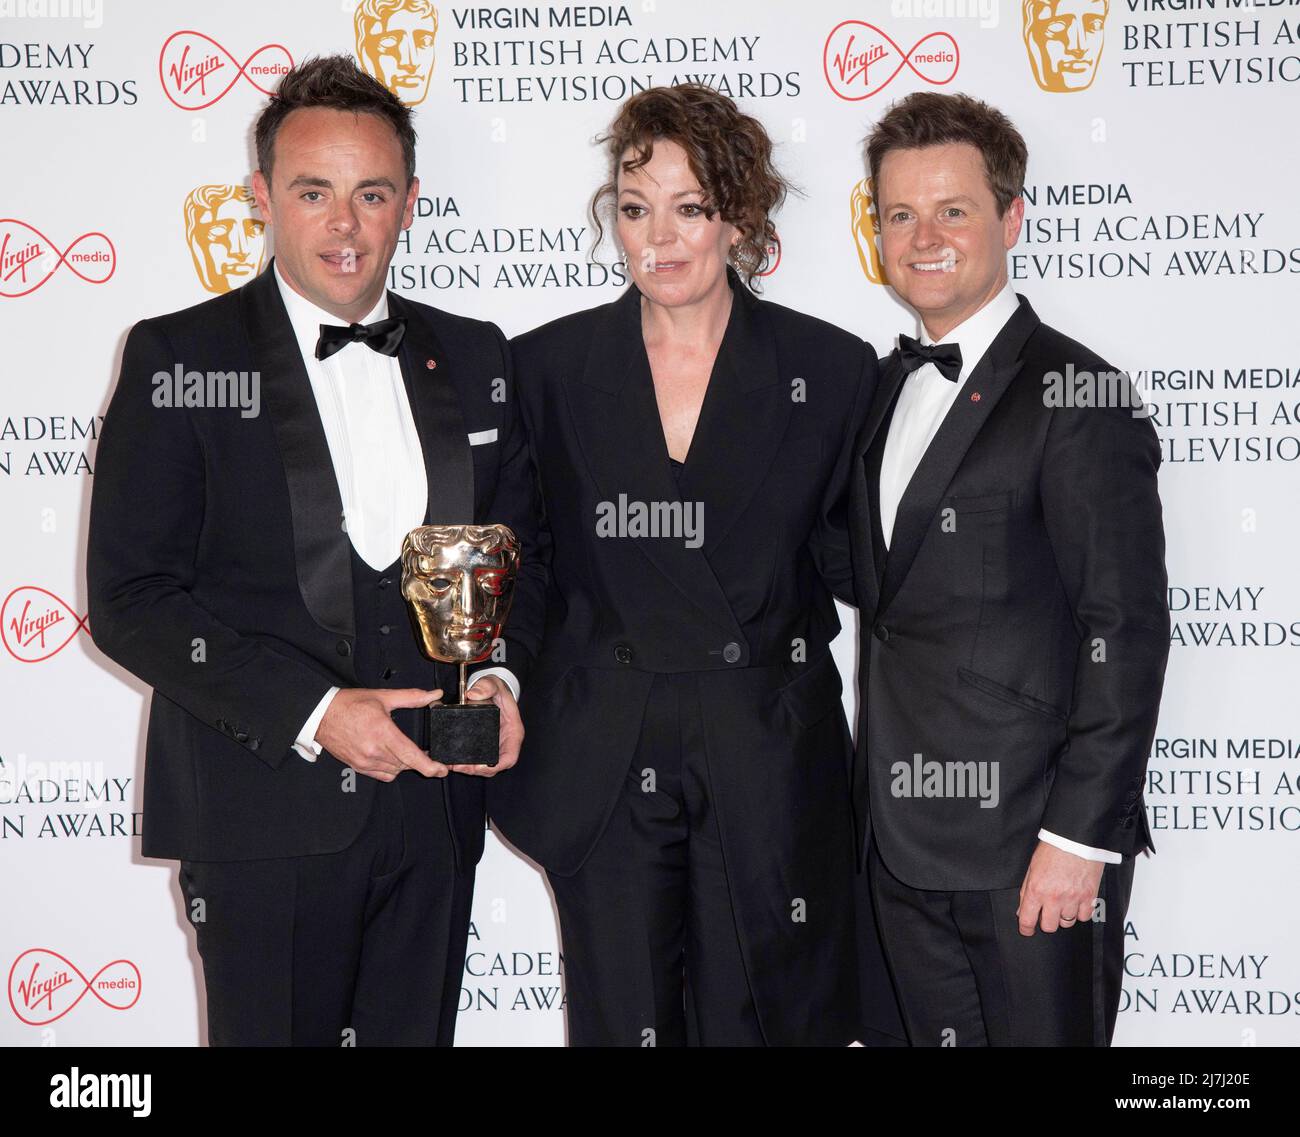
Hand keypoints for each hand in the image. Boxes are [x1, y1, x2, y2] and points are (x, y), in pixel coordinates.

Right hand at [316, 687, 447, 781]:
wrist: (320, 715)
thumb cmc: (349, 704)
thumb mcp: (383, 697)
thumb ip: (411, 697)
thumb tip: (433, 695)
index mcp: (382, 733)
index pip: (411, 756)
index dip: (430, 766)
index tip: (443, 769)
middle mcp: (373, 751)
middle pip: (406, 764)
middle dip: (419, 760)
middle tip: (425, 752)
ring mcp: (365, 761)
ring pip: (396, 770)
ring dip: (405, 763)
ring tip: (405, 749)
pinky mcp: (358, 766)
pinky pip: (383, 775)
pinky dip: (392, 769)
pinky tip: (392, 757)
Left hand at [449, 674, 522, 776]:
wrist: (492, 690)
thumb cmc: (498, 690)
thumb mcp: (495, 684)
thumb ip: (486, 686)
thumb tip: (473, 694)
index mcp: (513, 732)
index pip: (510, 757)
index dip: (497, 765)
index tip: (481, 766)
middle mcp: (505, 743)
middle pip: (494, 766)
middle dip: (477, 770)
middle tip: (460, 766)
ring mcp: (494, 745)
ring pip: (483, 765)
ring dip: (469, 769)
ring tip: (453, 765)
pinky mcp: (483, 745)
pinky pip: (476, 758)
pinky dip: (465, 762)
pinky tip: (452, 761)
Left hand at [1016, 840, 1104, 935]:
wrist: (1075, 839)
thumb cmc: (1053, 850)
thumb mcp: (1031, 869)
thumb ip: (1026, 892)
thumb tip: (1022, 910)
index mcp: (1036, 890)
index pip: (1028, 920)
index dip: (1026, 928)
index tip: (1027, 930)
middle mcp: (1054, 898)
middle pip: (1049, 926)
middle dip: (1046, 921)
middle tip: (1047, 913)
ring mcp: (1073, 899)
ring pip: (1067, 923)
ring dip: (1063, 916)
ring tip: (1063, 903)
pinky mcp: (1089, 897)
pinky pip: (1084, 917)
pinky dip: (1080, 912)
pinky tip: (1076, 902)